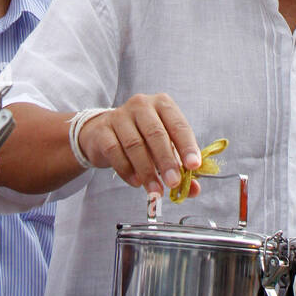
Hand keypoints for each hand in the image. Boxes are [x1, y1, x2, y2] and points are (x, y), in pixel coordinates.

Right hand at [77, 92, 200, 196]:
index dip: (187, 146)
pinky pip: (115, 152)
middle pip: (156, 133)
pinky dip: (127, 170)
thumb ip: (179, 167)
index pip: (178, 125)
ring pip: (135, 145)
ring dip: (147, 171)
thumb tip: (193, 189)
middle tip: (174, 182)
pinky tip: (136, 182)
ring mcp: (120, 116)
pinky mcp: (103, 130)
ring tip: (155, 190)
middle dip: (166, 161)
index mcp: (162, 105)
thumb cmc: (141, 138)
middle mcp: (141, 105)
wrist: (103, 133)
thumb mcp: (163, 148)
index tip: (193, 166)